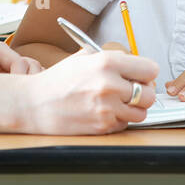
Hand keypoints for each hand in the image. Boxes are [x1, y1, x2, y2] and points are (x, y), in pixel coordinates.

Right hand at [22, 49, 158, 133]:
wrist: (34, 104)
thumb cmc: (58, 80)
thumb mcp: (84, 57)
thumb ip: (112, 58)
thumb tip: (135, 64)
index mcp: (106, 62)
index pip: (151, 69)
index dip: (147, 73)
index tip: (142, 75)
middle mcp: (109, 85)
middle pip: (150, 93)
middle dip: (144, 92)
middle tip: (133, 91)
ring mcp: (107, 108)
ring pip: (142, 112)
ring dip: (134, 108)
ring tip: (120, 102)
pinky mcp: (102, 126)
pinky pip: (125, 124)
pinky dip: (120, 119)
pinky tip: (105, 112)